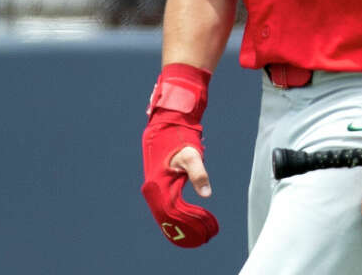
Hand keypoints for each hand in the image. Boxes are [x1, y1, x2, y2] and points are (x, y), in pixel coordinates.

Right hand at [140, 64, 218, 247]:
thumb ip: (199, 174)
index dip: (191, 222)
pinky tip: (189, 223)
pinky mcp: (157, 189)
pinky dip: (177, 218)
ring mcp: (154, 191)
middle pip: (169, 219)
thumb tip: (207, 194)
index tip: (207, 226)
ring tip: (201, 231)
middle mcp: (153, 191)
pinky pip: (166, 209)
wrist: (164, 127)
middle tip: (207, 234)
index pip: (174, 212)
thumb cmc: (179, 140)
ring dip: (182, 225)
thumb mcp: (191, 155)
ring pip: (166, 216)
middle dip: (187, 229)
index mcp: (159, 185)